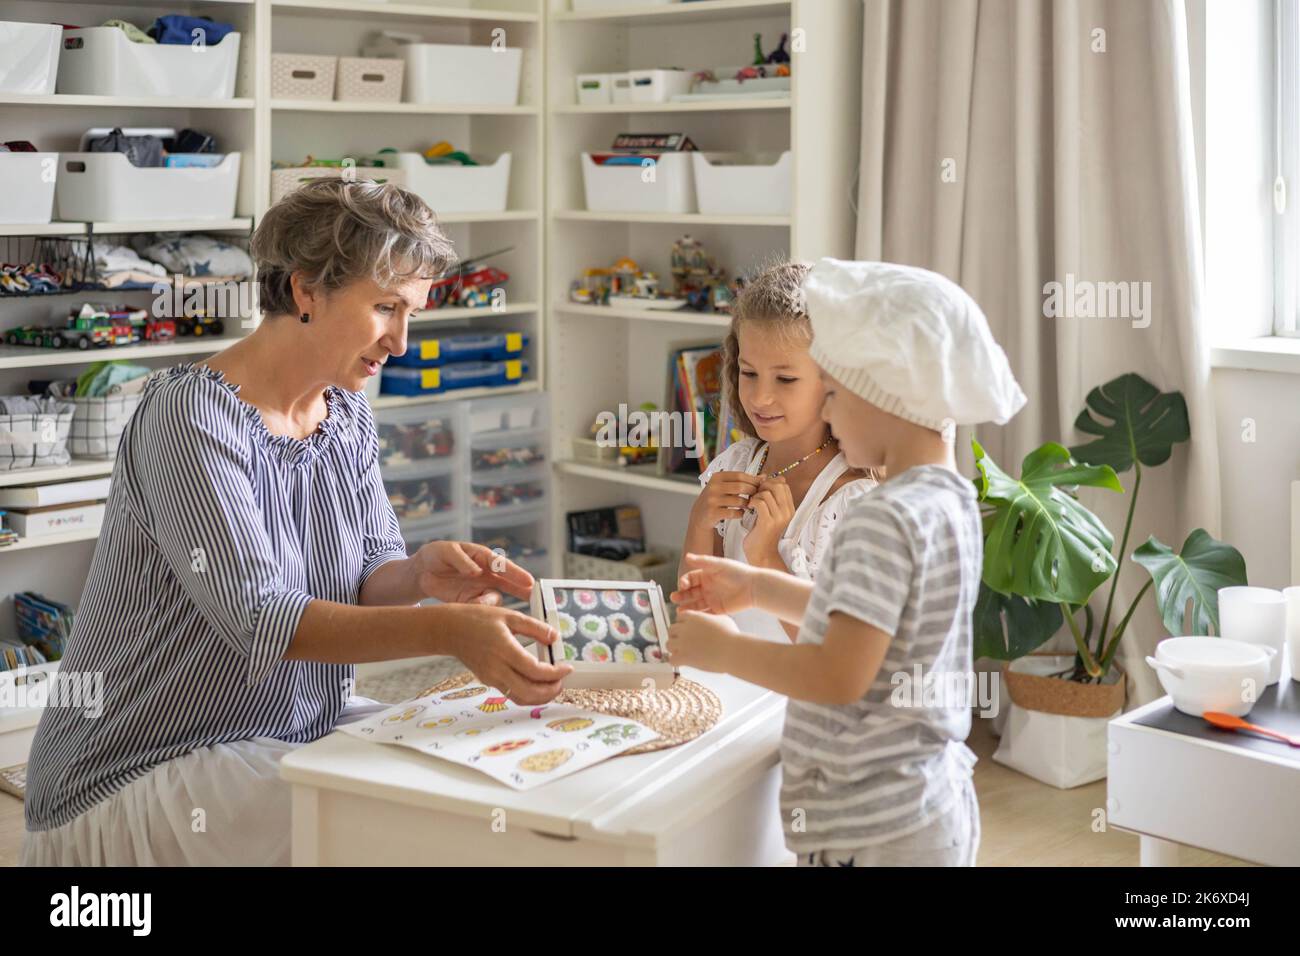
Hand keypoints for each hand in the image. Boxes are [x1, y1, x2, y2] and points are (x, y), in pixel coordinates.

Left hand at [413, 540, 533, 604]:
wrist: (421, 572)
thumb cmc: (436, 555)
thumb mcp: (446, 551)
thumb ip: (461, 560)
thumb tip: (476, 571)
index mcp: (482, 558)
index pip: (503, 565)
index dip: (517, 574)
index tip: (530, 582)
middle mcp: (486, 574)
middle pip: (509, 583)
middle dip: (522, 591)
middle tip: (535, 599)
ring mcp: (479, 588)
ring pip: (494, 599)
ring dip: (490, 603)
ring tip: (479, 604)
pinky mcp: (470, 601)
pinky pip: (479, 608)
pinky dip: (478, 611)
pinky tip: (471, 611)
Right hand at [443, 604, 571, 704]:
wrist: (449, 630)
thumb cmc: (477, 619)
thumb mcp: (509, 616)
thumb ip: (535, 627)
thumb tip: (555, 637)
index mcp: (504, 649)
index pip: (535, 670)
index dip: (555, 673)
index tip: (567, 668)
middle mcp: (497, 668)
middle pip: (530, 692)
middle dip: (551, 691)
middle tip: (563, 681)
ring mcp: (491, 678)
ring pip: (520, 698)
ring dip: (540, 697)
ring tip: (553, 685)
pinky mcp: (488, 681)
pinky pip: (511, 693)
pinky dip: (528, 694)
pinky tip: (537, 684)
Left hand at [667, 610, 740, 671]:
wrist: (732, 650)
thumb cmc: (731, 635)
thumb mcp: (721, 619)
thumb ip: (710, 618)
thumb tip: (708, 620)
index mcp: (693, 617)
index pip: (679, 618)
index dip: (683, 625)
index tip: (688, 631)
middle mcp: (684, 628)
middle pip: (671, 630)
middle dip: (677, 637)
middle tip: (685, 644)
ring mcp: (682, 642)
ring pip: (668, 644)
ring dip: (675, 649)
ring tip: (684, 654)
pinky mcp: (683, 656)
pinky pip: (671, 660)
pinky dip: (677, 662)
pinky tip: (685, 663)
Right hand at [670, 551, 756, 613]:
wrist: (754, 587)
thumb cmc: (738, 572)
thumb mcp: (719, 564)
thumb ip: (703, 561)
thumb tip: (687, 556)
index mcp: (707, 575)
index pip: (690, 578)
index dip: (684, 582)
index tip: (681, 585)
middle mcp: (708, 587)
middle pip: (690, 592)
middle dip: (681, 595)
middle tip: (674, 598)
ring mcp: (712, 599)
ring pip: (696, 604)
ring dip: (687, 607)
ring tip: (679, 610)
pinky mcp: (718, 610)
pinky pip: (705, 613)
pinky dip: (698, 615)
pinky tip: (691, 616)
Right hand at [691, 470, 761, 527]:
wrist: (700, 515)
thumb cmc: (717, 498)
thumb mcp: (726, 486)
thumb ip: (743, 481)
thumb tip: (764, 476)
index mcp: (717, 477)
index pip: (740, 475)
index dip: (752, 480)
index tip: (760, 485)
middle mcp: (713, 487)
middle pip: (740, 487)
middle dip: (752, 492)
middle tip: (757, 496)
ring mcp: (712, 500)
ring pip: (738, 501)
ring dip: (747, 504)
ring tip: (750, 505)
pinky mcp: (713, 513)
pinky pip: (734, 513)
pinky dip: (740, 513)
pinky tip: (741, 513)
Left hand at [742, 475, 795, 566]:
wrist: (761, 554)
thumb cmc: (762, 532)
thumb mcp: (769, 512)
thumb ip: (770, 496)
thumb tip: (765, 475)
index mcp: (789, 508)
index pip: (783, 484)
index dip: (770, 482)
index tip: (760, 490)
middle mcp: (787, 512)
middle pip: (777, 485)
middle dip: (763, 486)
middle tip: (754, 494)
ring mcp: (779, 517)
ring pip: (767, 493)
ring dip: (755, 495)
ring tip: (751, 503)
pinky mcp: (768, 523)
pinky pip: (760, 503)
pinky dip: (752, 502)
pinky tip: (749, 508)